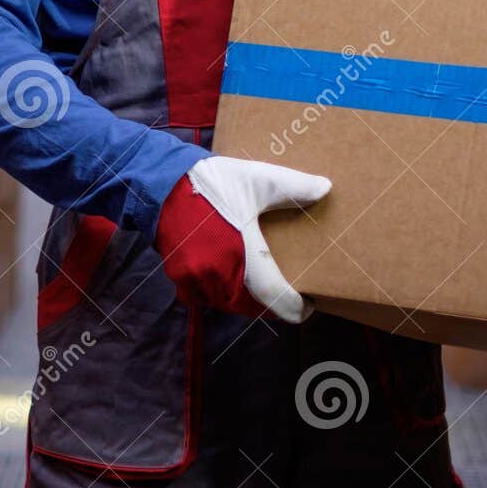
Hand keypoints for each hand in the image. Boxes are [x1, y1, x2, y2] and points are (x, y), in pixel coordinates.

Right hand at [154, 156, 330, 323]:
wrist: (160, 182)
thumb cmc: (212, 182)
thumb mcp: (258, 179)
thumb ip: (294, 186)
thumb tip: (326, 188)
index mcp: (242, 256)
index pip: (275, 298)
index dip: (296, 308)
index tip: (310, 305)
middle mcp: (217, 276)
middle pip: (253, 305)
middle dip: (272, 302)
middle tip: (289, 290)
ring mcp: (195, 280)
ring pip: (229, 303)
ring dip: (247, 299)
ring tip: (263, 283)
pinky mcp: (179, 277)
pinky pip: (206, 297)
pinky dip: (221, 292)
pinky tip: (229, 275)